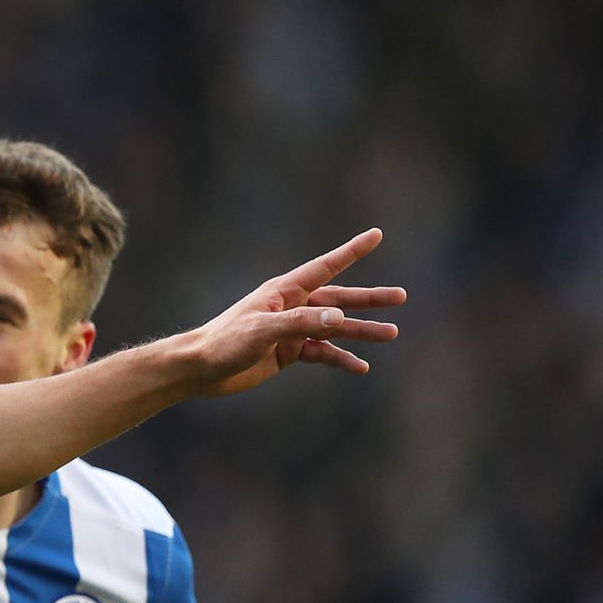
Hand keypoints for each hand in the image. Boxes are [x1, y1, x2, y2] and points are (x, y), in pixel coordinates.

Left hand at [184, 228, 405, 397]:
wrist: (200, 368)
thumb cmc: (224, 341)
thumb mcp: (263, 330)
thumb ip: (301, 323)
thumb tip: (339, 317)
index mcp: (284, 291)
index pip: (325, 266)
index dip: (352, 251)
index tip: (377, 235)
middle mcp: (292, 306)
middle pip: (339, 299)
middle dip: (369, 299)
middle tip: (401, 297)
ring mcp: (291, 329)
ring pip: (334, 327)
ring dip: (361, 331)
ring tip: (391, 334)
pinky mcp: (287, 351)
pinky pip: (321, 353)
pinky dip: (340, 358)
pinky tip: (360, 367)